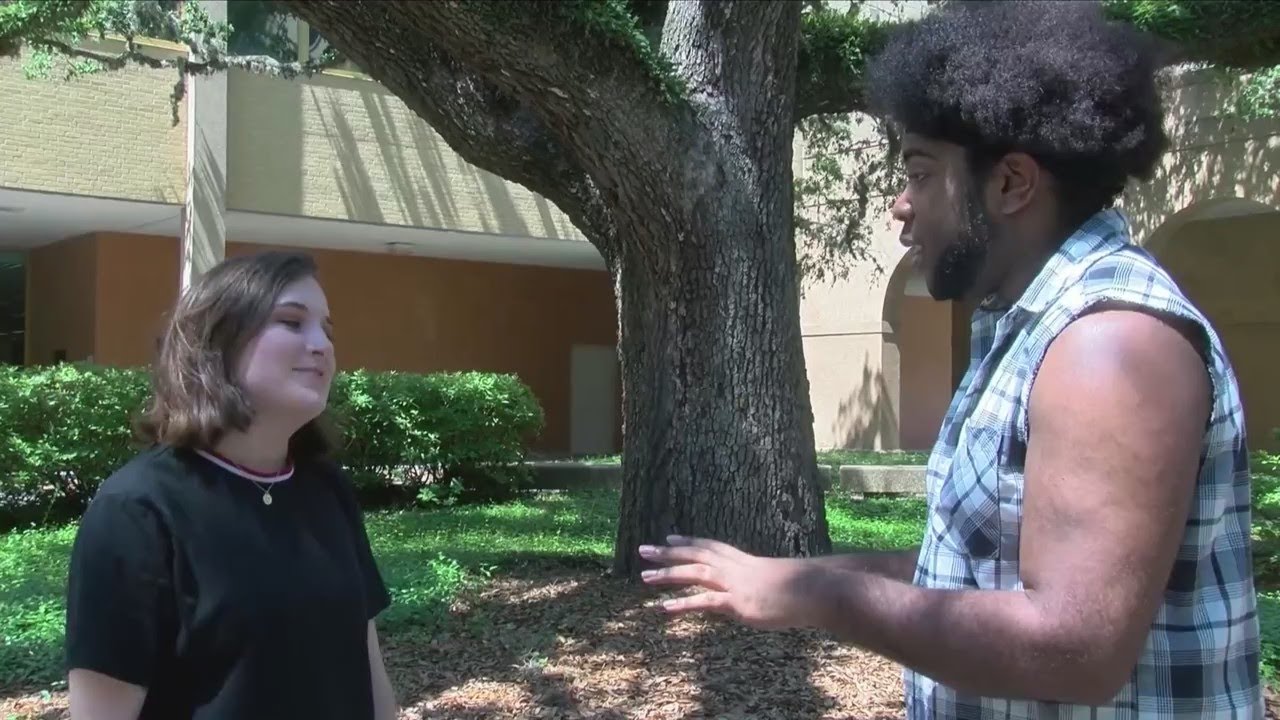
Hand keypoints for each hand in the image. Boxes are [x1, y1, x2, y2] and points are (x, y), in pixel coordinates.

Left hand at [638, 535, 822, 630]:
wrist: (815, 591)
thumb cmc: (803, 589)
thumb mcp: (776, 582)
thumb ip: (760, 585)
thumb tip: (758, 591)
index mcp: (743, 561)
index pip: (710, 546)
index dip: (689, 542)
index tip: (669, 538)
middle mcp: (735, 568)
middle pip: (695, 554)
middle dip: (668, 553)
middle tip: (642, 550)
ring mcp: (734, 584)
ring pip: (694, 573)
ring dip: (667, 574)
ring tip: (644, 578)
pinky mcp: (736, 603)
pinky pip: (704, 602)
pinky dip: (682, 603)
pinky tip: (663, 608)